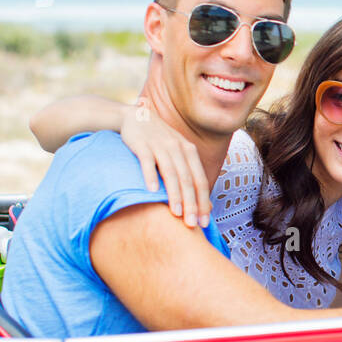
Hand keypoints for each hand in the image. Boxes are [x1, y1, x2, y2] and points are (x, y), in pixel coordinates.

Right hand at [119, 103, 211, 228]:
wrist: (136, 117)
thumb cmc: (159, 142)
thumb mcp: (178, 153)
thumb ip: (189, 174)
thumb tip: (202, 203)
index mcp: (189, 152)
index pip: (200, 181)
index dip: (203, 202)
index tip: (204, 223)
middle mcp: (178, 148)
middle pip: (188, 179)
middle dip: (191, 203)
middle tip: (192, 224)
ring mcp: (160, 146)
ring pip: (171, 173)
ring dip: (174, 194)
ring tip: (176, 213)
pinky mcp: (142, 145)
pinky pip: (147, 162)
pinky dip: (150, 176)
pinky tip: (151, 191)